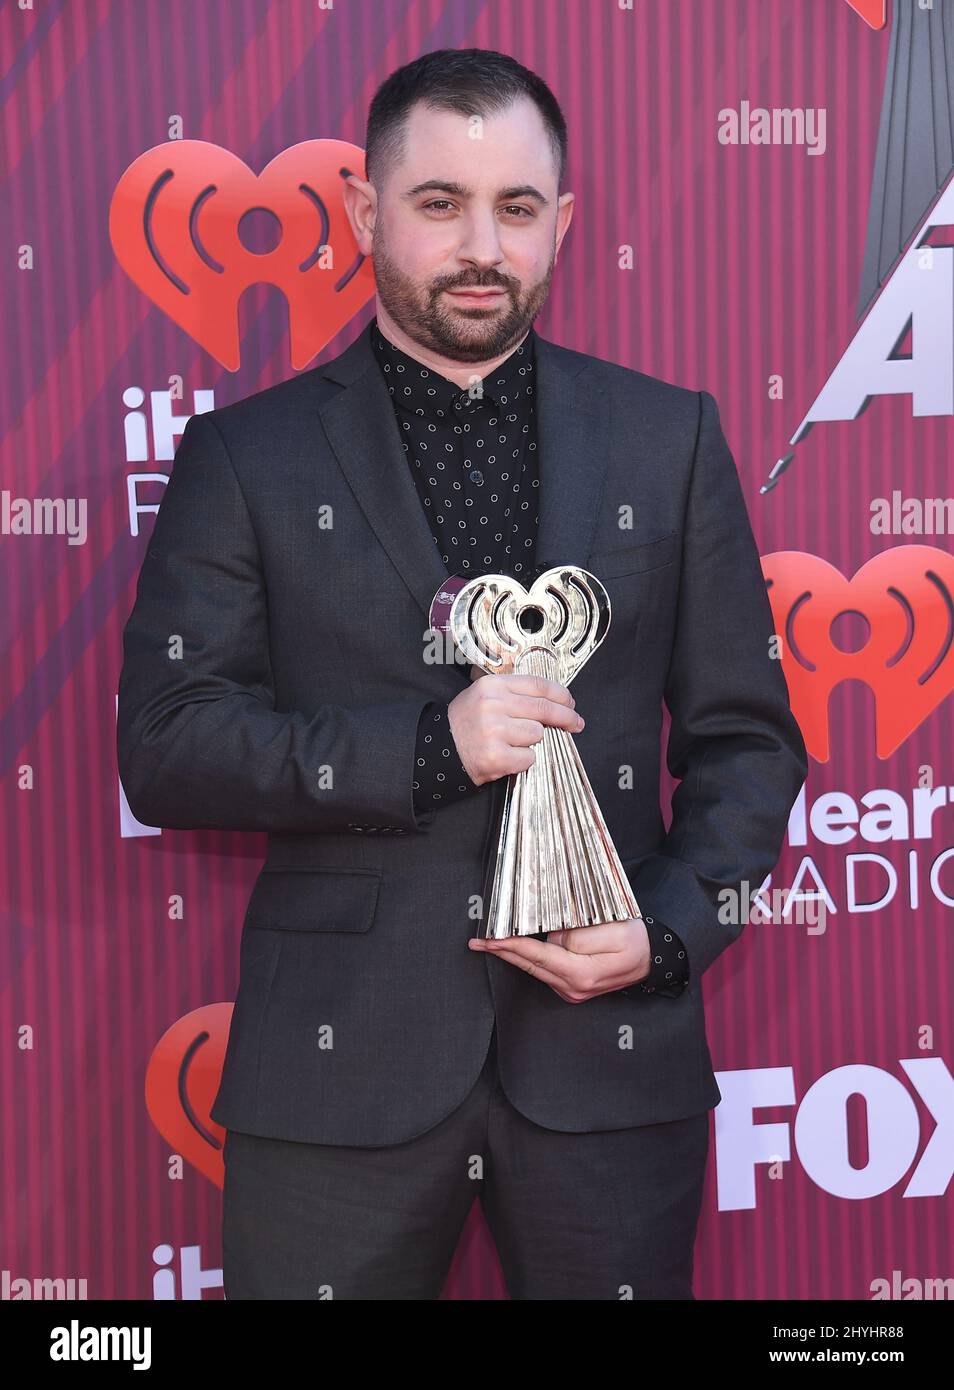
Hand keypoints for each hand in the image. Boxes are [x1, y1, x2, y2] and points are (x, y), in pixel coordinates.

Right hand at [447, 669, 583, 786]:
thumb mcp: (484, 697)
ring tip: (512, 743)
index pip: (537, 685)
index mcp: (492, 686)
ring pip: (537, 734)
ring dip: (532, 741)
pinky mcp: (495, 756)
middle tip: (576, 724)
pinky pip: (529, 757)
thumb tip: (555, 702)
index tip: (571, 703)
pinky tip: (507, 756)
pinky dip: (523, 760)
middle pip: (544, 709)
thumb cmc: (465, 724)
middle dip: (566, 717)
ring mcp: (494, 731)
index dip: (560, 695)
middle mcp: (493, 705)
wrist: (438, 751)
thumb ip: (514, 694)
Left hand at [468, 917, 650, 1002]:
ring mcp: (571, 992)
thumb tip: (552, 938)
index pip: (538, 957)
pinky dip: (530, 959)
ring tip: (493, 940)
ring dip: (514, 954)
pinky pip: (544, 971)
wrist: (650, 959)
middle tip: (477, 942)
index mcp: (582, 975)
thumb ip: (577, 935)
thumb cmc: (633, 941)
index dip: (512, 947)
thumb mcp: (610, 930)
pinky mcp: (570, 988)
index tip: (490, 940)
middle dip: (503, 952)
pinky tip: (519, 947)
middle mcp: (573, 989)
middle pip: (530, 966)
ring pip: (535, 969)